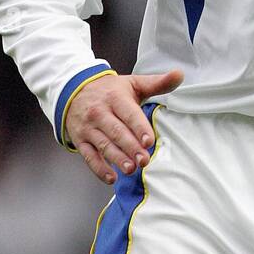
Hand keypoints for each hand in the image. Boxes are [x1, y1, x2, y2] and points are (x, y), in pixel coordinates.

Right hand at [66, 69, 183, 183]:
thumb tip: (179, 75)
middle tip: (143, 160)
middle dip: (130, 147)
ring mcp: (88, 127)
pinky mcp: (80, 140)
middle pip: (116, 132)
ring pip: (103, 145)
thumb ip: (157, 83)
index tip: (149, 141)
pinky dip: (98, 169)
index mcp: (115, 98)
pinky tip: (111, 178)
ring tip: (130, 169)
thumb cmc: (109, 90)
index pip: (129, 114)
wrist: (73, 90)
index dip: (139, 128)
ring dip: (117, 158)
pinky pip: (88, 156)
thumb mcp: (132, 83)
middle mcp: (99, 112)